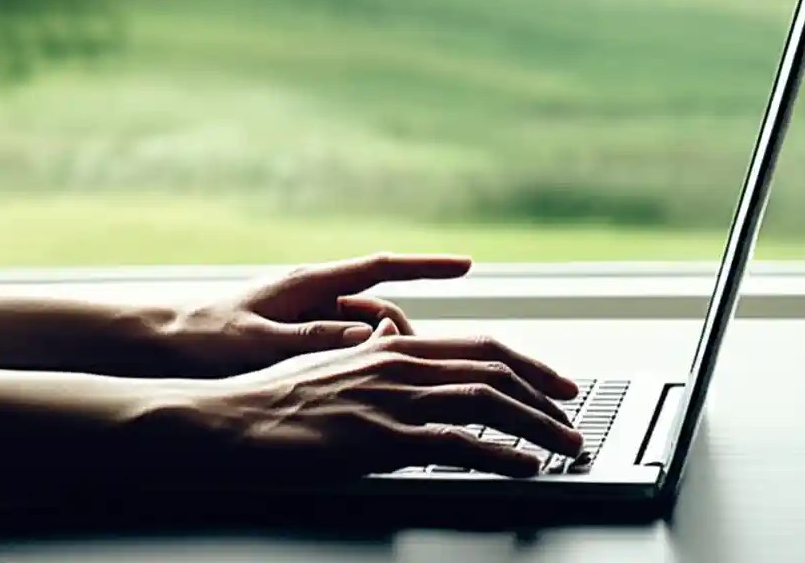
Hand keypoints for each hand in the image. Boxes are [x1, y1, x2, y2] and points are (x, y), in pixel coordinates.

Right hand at [140, 321, 582, 480]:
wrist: (230, 421)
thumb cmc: (278, 400)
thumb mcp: (334, 365)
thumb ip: (373, 354)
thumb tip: (394, 337)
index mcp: (392, 346)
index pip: (479, 346)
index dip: (527, 363)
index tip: (556, 383)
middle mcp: (398, 362)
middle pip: (493, 368)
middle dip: (543, 393)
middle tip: (573, 415)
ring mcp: (390, 399)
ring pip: (484, 402)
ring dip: (535, 426)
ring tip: (564, 445)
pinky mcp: (378, 437)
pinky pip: (455, 443)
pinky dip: (500, 454)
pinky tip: (522, 467)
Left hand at [156, 253, 471, 375]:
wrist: (162, 344)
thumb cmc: (206, 338)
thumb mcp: (261, 341)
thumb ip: (317, 340)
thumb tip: (371, 341)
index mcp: (310, 283)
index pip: (382, 268)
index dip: (428, 266)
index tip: (468, 265)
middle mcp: (317, 295)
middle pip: (382, 313)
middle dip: (399, 339)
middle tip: (400, 375)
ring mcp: (311, 318)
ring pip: (367, 336)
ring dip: (377, 359)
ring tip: (370, 390)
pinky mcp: (303, 340)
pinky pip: (346, 351)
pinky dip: (357, 367)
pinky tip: (353, 394)